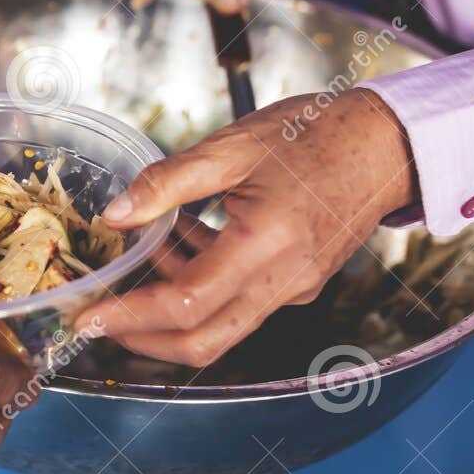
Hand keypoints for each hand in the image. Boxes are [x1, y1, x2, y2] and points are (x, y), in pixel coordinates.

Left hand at [75, 90, 417, 366]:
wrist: (386, 143)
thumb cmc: (316, 133)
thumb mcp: (233, 146)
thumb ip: (168, 182)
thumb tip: (114, 215)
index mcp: (267, 243)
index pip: (187, 304)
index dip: (130, 317)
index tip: (87, 318)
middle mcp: (285, 280)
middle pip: (203, 340)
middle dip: (141, 337)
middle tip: (96, 318)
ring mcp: (294, 289)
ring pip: (219, 325)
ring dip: (169, 304)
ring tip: (140, 253)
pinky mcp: (297, 285)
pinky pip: (238, 302)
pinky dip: (199, 284)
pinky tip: (180, 241)